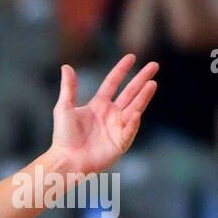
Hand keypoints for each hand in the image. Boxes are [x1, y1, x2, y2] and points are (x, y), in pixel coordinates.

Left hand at [48, 55, 158, 176]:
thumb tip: (66, 66)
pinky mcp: (120, 142)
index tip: (131, 57)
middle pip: (130, 92)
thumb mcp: (64, 109)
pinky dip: (132, 122)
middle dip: (141, 79)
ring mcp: (117, 127)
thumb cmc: (63, 136)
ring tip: (152, 83)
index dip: (121, 70)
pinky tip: (135, 113)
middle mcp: (110, 114)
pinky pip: (129, 130)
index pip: (112, 83)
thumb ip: (69, 88)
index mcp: (98, 105)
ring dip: (144, 96)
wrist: (66, 160)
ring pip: (134, 108)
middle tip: (154, 65)